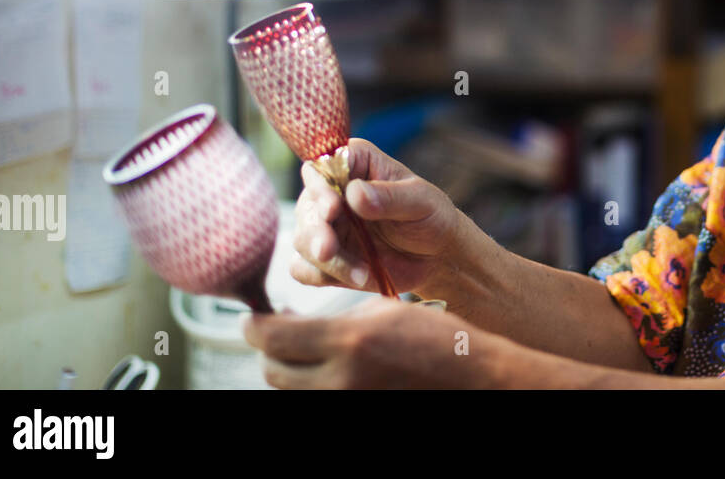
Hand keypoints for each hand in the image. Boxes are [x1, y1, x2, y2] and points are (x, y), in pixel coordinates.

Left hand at [244, 299, 505, 388]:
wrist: (471, 378)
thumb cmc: (436, 338)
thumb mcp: (386, 310)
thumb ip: (336, 317)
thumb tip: (292, 320)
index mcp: (349, 340)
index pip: (271, 337)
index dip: (254, 325)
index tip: (253, 316)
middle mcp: (340, 379)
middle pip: (272, 371)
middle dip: (269, 349)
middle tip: (277, 330)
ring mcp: (346, 405)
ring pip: (290, 391)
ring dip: (288, 370)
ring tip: (304, 350)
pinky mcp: (353, 415)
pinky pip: (316, 401)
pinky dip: (311, 386)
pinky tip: (326, 368)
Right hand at [291, 138, 461, 295]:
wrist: (437, 256)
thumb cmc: (431, 216)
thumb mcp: (421, 201)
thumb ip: (390, 196)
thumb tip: (354, 193)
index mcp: (356, 164)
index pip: (323, 166)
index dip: (321, 186)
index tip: (333, 207)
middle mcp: (333, 192)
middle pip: (307, 206)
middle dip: (315, 231)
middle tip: (328, 250)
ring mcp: (327, 225)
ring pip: (302, 239)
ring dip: (325, 259)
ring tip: (362, 273)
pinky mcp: (325, 258)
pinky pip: (303, 268)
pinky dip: (321, 276)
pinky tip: (355, 278)